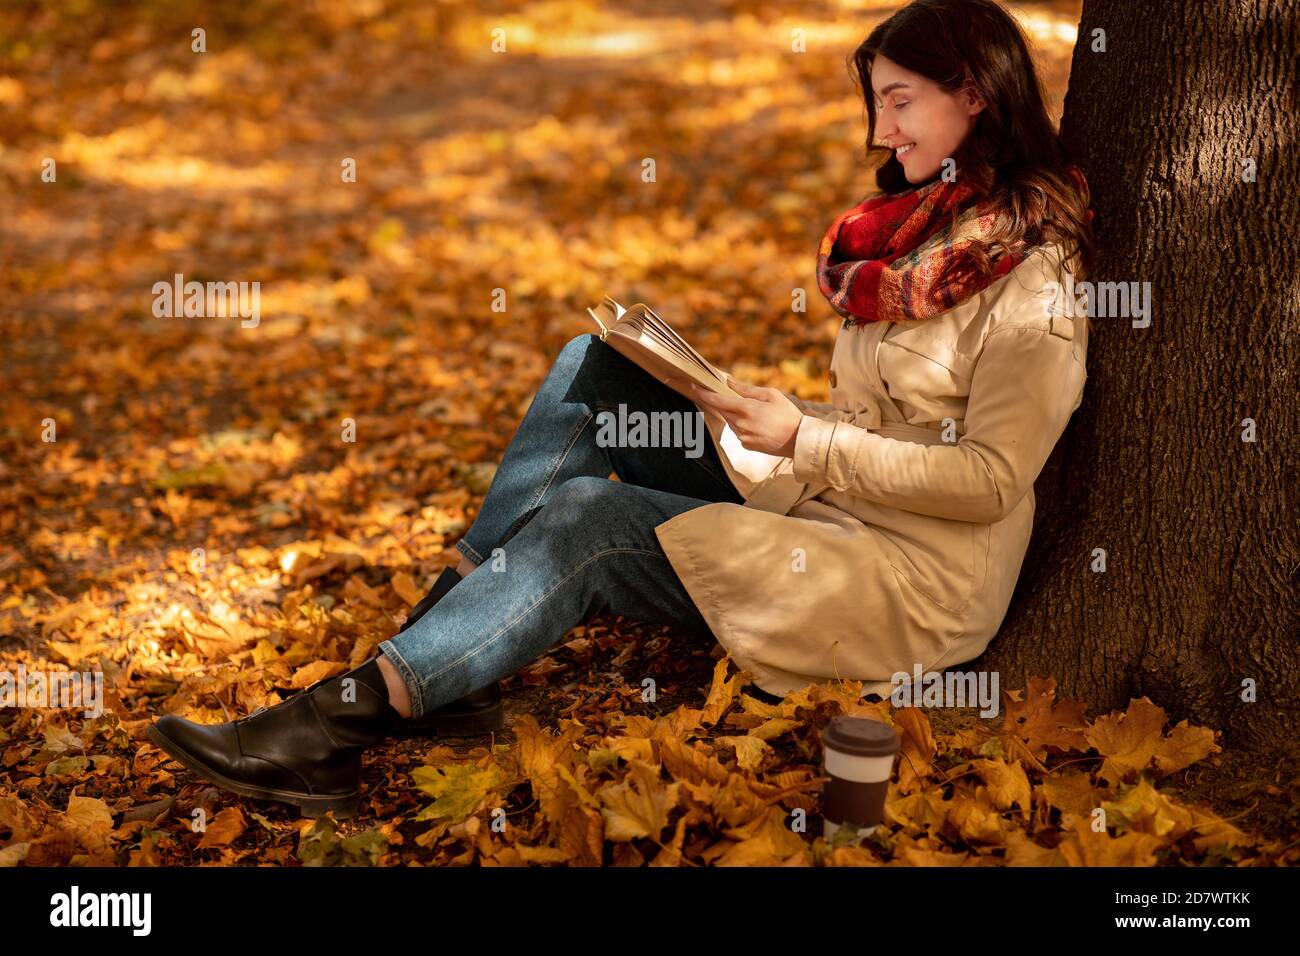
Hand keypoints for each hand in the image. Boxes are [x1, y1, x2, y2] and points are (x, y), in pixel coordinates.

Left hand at [671, 374, 803, 457]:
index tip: (695, 387)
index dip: (704, 393)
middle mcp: (740, 424)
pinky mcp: (746, 445)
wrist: (799, 440)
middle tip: (731, 396)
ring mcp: (742, 437)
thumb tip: (729, 381)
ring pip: (731, 421)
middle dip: (723, 403)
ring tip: (758, 414)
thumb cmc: (787, 414)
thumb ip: (747, 389)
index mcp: (746, 409)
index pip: (718, 400)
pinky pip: (739, 432)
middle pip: (723, 411)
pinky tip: (760, 425)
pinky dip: (744, 426)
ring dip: (736, 415)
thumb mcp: (771, 394)